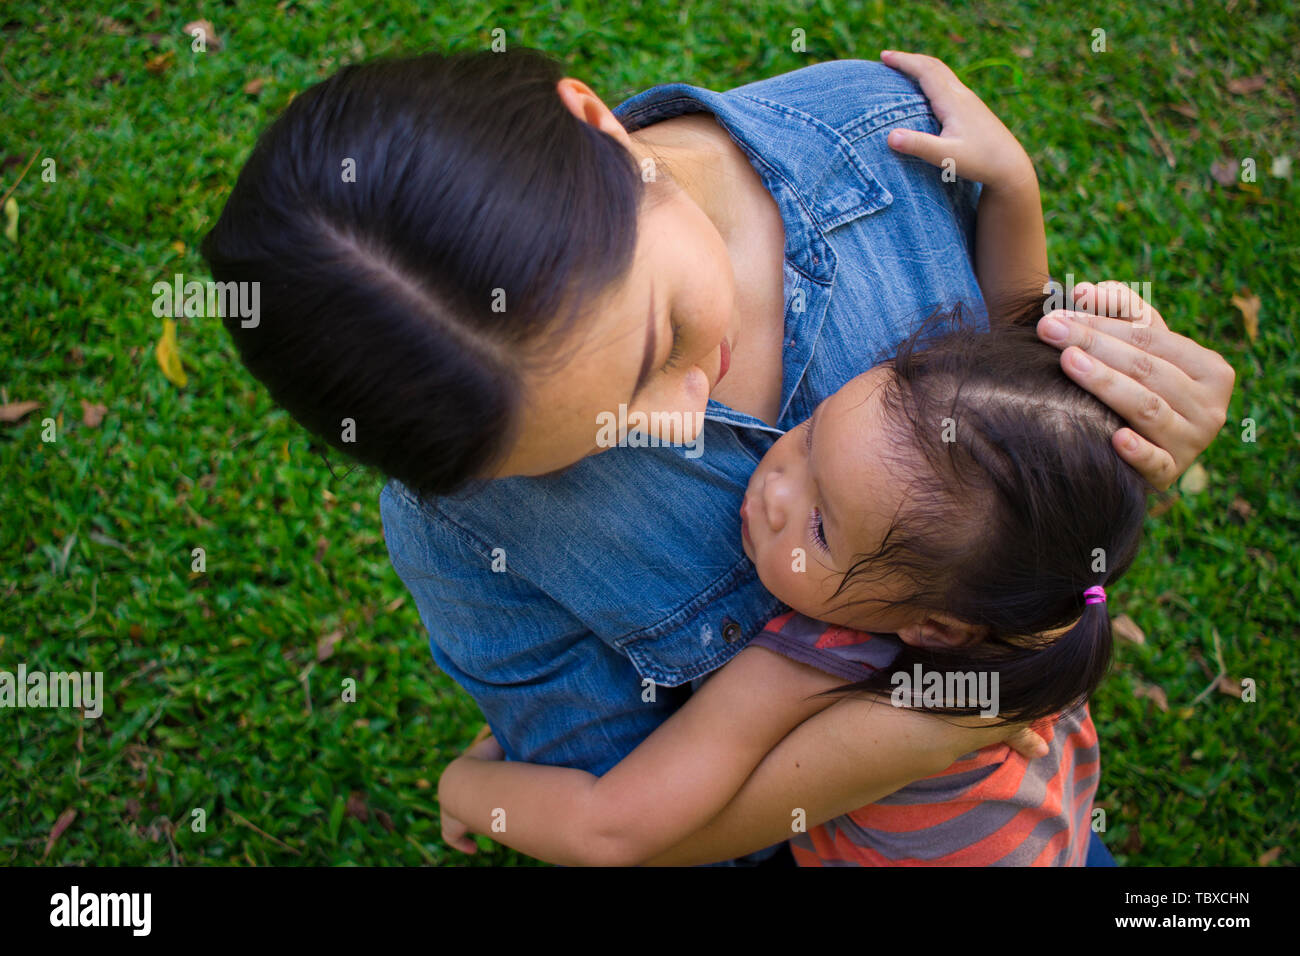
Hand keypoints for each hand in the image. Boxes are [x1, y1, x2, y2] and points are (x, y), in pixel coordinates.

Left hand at [438, 726, 505, 854]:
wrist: (466, 784)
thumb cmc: (485, 765)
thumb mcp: (499, 746)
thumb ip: (508, 740)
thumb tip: (522, 733)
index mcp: (466, 773)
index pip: (472, 776)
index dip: (483, 779)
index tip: (493, 782)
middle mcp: (457, 792)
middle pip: (468, 798)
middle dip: (479, 801)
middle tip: (496, 806)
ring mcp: (452, 810)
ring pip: (461, 817)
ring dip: (473, 820)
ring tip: (491, 826)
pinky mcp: (451, 827)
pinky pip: (453, 837)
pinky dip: (462, 843)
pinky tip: (473, 848)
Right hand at [880, 49, 1034, 191]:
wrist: (1011, 166)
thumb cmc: (980, 162)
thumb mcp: (946, 157)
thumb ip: (919, 146)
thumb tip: (890, 136)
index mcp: (953, 101)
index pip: (925, 71)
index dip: (904, 61)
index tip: (884, 56)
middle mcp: (962, 95)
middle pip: (934, 66)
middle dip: (910, 60)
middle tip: (888, 57)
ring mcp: (969, 101)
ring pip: (943, 73)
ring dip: (922, 67)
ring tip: (904, 69)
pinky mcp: (973, 109)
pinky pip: (949, 84)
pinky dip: (933, 78)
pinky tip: (928, 90)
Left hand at [1036, 281, 1234, 488]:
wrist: (1146, 454)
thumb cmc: (1141, 388)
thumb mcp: (1139, 349)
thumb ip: (1119, 311)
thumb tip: (1085, 289)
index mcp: (1209, 369)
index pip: (1149, 339)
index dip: (1102, 323)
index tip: (1057, 313)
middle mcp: (1210, 406)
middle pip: (1145, 369)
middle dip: (1093, 344)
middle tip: (1049, 329)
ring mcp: (1193, 442)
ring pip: (1147, 408)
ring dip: (1106, 384)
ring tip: (1068, 362)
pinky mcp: (1171, 474)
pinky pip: (1155, 462)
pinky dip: (1138, 451)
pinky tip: (1115, 438)